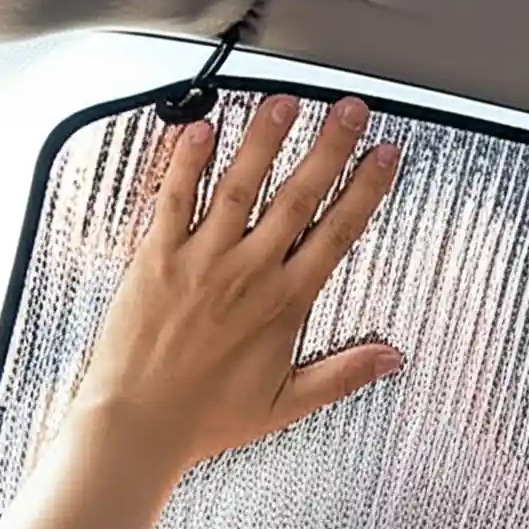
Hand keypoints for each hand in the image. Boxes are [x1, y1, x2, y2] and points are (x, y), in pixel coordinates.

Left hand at [68, 94, 403, 469]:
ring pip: (240, 186)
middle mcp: (248, 272)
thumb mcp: (288, 402)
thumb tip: (392, 358)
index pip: (337, 231)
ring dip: (265, 140)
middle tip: (349, 110)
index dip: (365, 189)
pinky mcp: (156, 257)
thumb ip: (344, 374)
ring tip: (285, 102)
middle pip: (298, 196)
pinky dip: (186, 162)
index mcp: (285, 302)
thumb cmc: (207, 416)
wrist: (136, 425)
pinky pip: (174, 198)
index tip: (384, 156)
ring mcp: (201, 259)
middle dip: (329, 147)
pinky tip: (201, 128)